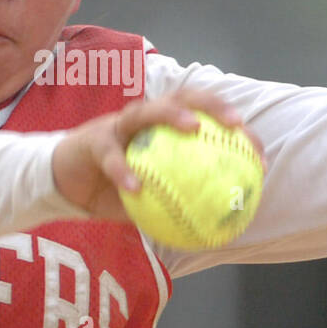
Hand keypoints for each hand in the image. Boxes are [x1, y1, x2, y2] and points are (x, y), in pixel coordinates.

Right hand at [51, 89, 263, 222]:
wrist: (66, 184)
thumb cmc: (115, 188)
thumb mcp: (153, 199)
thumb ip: (180, 205)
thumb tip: (219, 230)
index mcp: (164, 129)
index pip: (206, 120)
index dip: (236, 133)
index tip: (259, 156)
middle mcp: (145, 119)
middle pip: (183, 97)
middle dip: (213, 104)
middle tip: (236, 124)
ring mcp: (118, 125)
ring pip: (148, 110)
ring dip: (172, 115)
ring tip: (194, 129)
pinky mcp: (93, 140)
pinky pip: (111, 155)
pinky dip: (124, 171)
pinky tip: (137, 188)